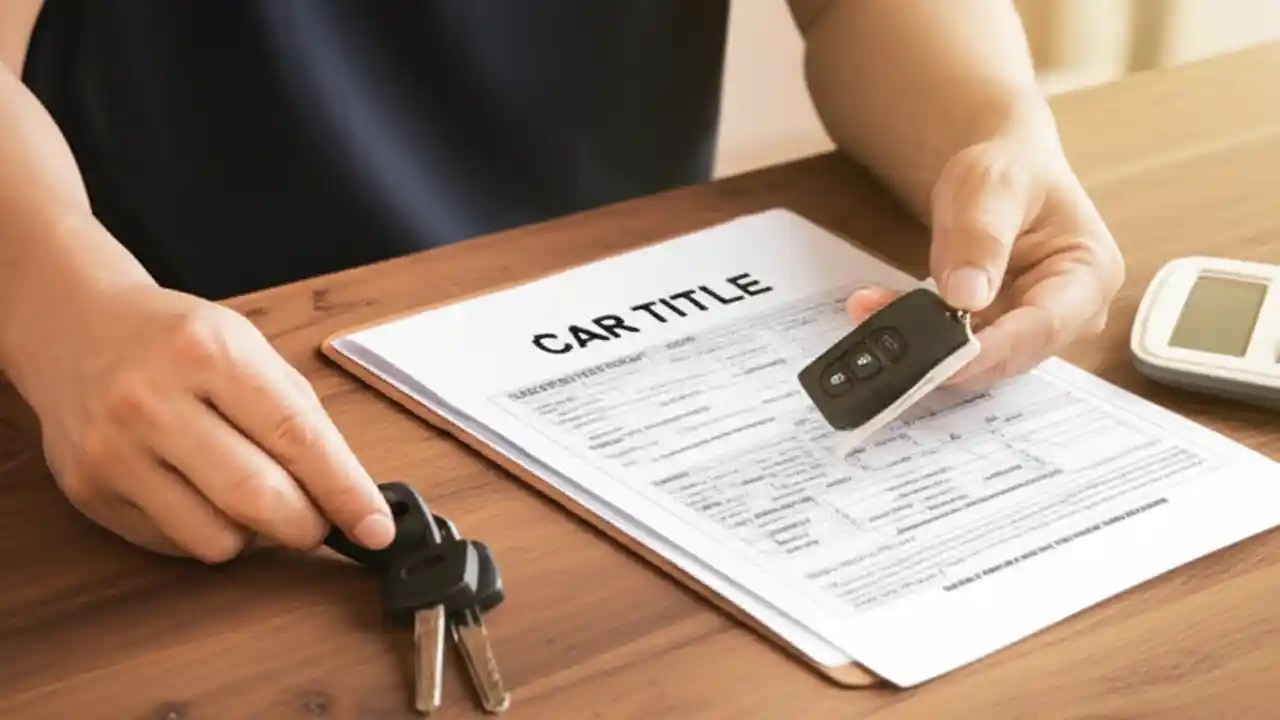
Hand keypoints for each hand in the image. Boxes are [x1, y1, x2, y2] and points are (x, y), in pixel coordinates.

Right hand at [12, 284, 393, 561]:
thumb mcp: (248, 348)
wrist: (74, 326)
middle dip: (306, 524)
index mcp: (208, 352)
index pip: (296, 437)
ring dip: (253, 534)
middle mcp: (152, 400)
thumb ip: (299, 417)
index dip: (345, 491)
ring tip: (246, 494)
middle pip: (257, 498)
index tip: (375, 527)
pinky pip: (174, 544)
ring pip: (216, 538)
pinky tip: (199, 492)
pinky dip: (205, 530)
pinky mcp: (89, 491)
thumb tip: (351, 495)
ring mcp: (113, 450)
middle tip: (317, 520)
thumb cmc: (177, 341)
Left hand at [847, 132, 1123, 387]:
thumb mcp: (993, 187)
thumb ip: (982, 238)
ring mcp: (1031, 328)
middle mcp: (1070, 314)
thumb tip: (967, 298)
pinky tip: (873, 307)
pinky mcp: (996, 333)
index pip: (1042, 327)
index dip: (992, 350)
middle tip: (885, 342)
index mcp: (1089, 276)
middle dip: (947, 352)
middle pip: (1009, 354)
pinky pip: (954, 345)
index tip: (944, 360)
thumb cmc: (1011, 171)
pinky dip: (915, 331)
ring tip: (868, 309)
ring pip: (975, 356)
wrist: (1002, 170)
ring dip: (922, 343)